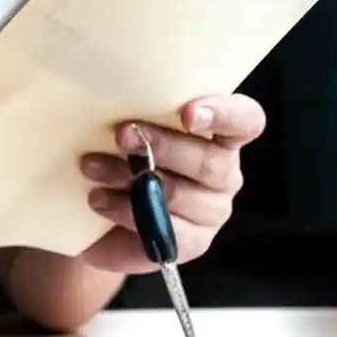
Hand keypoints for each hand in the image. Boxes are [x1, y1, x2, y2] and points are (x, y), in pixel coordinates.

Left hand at [77, 94, 266, 273]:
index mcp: (221, 134)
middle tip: (121, 135)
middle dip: (160, 146)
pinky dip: (126, 213)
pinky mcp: (193, 242)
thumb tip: (104, 94)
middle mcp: (223, 172)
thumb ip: (136, 112)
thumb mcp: (130, 128)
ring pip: (179, 194)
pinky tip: (99, 200)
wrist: (99, 216)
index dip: (223, 114)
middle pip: (207, 161)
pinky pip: (166, 231)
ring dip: (130, 180)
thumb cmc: (121, 155)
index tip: (188, 113)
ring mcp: (212, 210)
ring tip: (91, 168)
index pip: (245, 120)